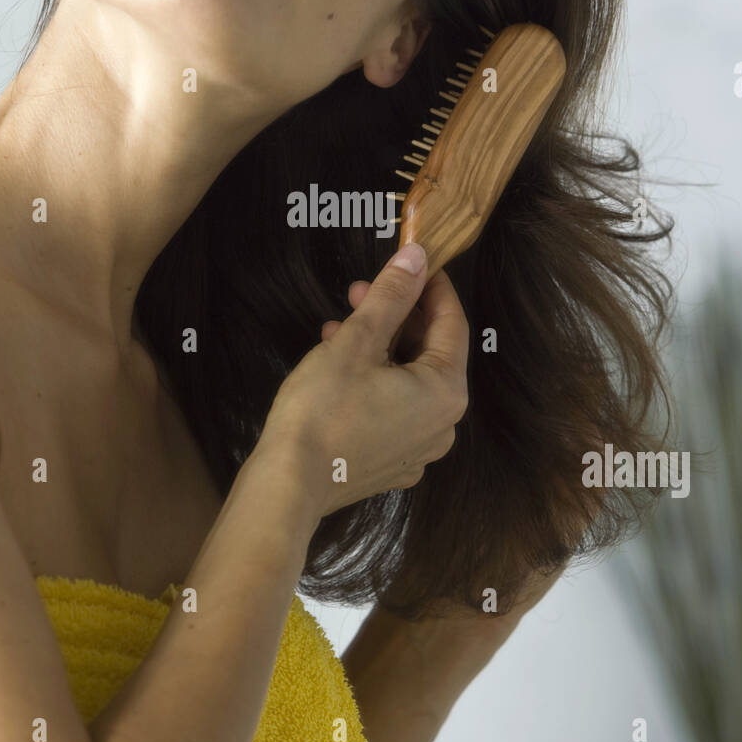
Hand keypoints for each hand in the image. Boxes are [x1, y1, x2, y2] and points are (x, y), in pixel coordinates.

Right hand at [253, 243, 469, 519]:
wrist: (289, 484)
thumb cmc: (324, 408)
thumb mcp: (357, 341)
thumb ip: (391, 296)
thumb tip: (419, 256)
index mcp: (446, 391)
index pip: (452, 323)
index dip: (432, 287)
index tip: (413, 261)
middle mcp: (445, 424)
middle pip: (429, 353)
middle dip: (395, 316)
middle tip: (358, 291)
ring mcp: (420, 450)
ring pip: (408, 381)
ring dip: (379, 347)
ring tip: (337, 328)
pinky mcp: (393, 465)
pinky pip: (395, 410)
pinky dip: (375, 383)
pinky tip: (338, 369)